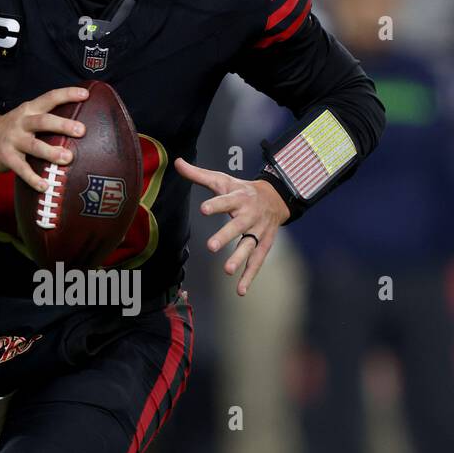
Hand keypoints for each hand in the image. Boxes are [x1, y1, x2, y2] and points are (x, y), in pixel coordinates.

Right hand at [0, 86, 88, 191]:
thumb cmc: (13, 130)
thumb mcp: (26, 117)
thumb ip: (46, 118)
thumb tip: (78, 124)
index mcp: (29, 110)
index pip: (49, 98)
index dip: (66, 94)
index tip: (85, 94)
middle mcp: (21, 122)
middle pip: (43, 121)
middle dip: (63, 125)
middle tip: (81, 131)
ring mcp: (13, 140)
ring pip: (34, 145)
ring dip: (51, 152)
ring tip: (67, 158)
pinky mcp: (7, 157)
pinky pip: (21, 169)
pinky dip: (33, 178)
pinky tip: (44, 186)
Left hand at [174, 158, 289, 295]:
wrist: (276, 197)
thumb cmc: (242, 190)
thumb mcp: (222, 179)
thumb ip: (199, 175)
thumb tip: (178, 162)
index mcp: (239, 197)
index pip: (226, 200)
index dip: (216, 204)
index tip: (204, 209)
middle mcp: (249, 214)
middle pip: (238, 225)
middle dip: (226, 235)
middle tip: (212, 246)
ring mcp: (258, 230)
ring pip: (249, 245)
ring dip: (239, 258)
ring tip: (227, 270)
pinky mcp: (264, 244)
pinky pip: (257, 261)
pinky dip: (249, 276)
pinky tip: (240, 290)